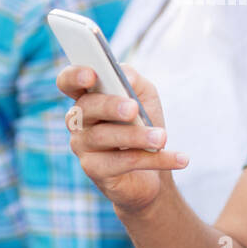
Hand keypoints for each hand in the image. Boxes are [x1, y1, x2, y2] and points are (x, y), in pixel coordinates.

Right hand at [57, 64, 187, 214]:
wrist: (152, 172)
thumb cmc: (143, 125)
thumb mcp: (143, 96)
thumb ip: (133, 79)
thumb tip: (126, 77)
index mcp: (87, 97)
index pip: (67, 81)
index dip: (74, 76)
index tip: (91, 75)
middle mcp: (78, 121)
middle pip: (86, 108)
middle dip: (110, 106)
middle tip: (133, 109)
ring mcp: (82, 146)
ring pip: (104, 136)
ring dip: (137, 136)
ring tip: (162, 137)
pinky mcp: (95, 170)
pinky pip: (123, 162)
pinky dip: (154, 160)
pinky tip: (179, 159)